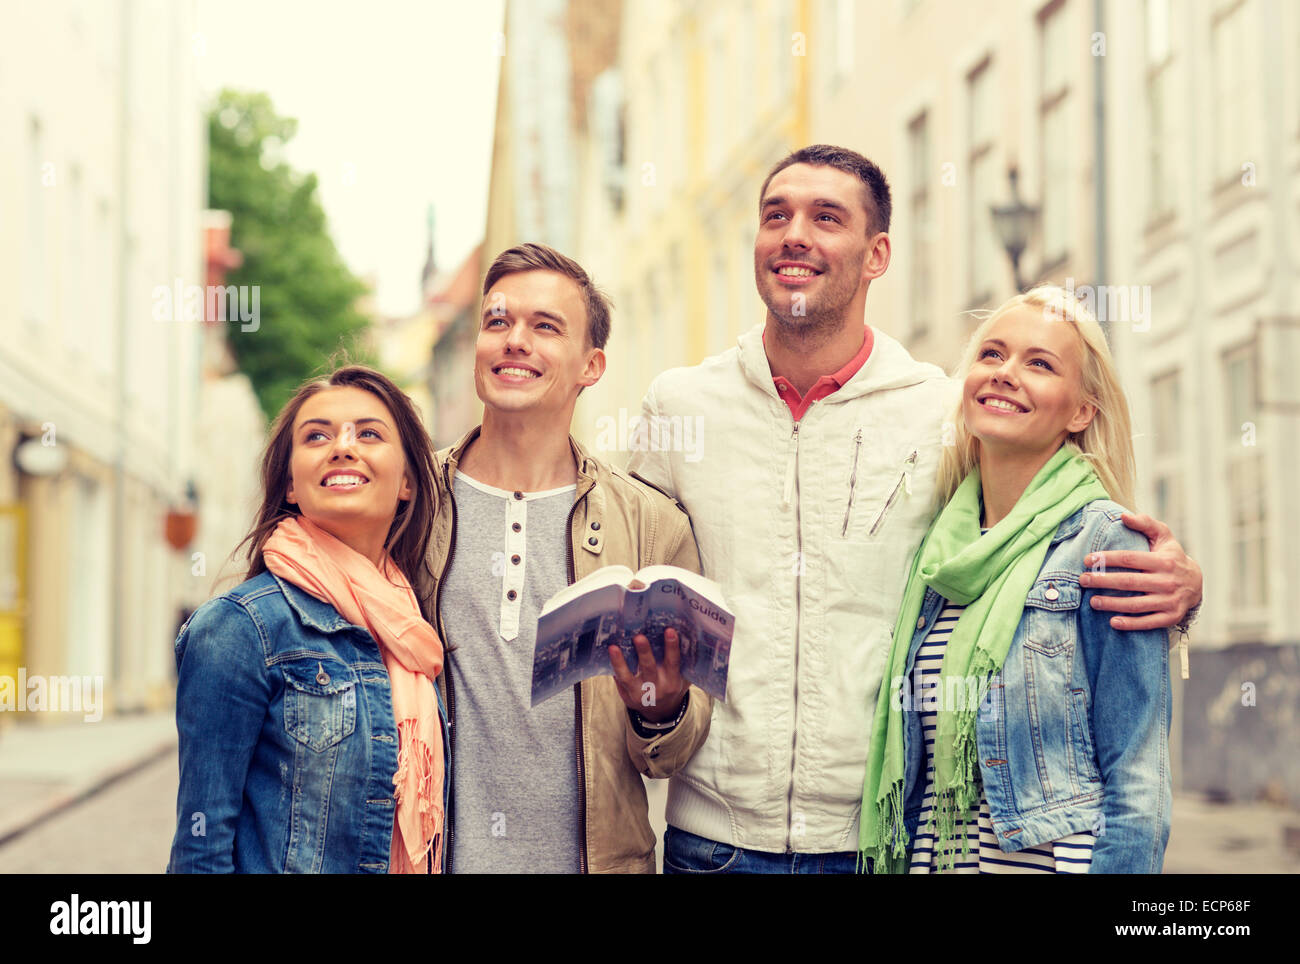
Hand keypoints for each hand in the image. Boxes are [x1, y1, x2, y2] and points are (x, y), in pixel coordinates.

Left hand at [609, 627, 687, 722]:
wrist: (661, 712)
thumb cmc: (670, 685)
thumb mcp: (682, 678)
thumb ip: (682, 660)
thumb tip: (682, 632)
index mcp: (672, 681)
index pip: (673, 662)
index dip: (672, 647)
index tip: (670, 630)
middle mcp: (656, 689)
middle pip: (649, 668)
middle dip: (644, 652)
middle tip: (639, 636)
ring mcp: (640, 694)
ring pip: (627, 677)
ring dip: (620, 662)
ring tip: (613, 647)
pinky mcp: (627, 696)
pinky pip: (619, 681)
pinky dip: (614, 668)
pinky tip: (608, 655)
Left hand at [1077, 511, 1202, 631]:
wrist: (1196, 583)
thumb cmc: (1171, 557)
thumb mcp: (1164, 537)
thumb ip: (1145, 524)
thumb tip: (1123, 516)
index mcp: (1163, 561)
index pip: (1130, 559)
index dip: (1107, 559)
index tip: (1087, 560)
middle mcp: (1167, 582)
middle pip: (1129, 582)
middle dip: (1102, 581)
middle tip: (1082, 580)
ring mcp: (1170, 601)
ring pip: (1136, 605)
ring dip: (1112, 604)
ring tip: (1092, 601)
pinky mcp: (1171, 617)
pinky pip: (1148, 622)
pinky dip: (1131, 624)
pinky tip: (1113, 622)